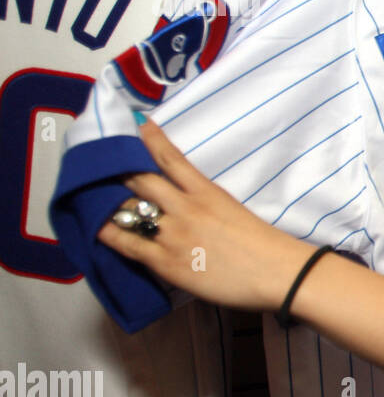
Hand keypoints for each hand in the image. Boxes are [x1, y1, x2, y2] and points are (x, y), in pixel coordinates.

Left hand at [96, 118, 318, 313]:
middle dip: (119, 170)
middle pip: (140, 180)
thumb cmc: (266, 245)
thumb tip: (188, 205)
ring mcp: (173, 234)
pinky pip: (127, 245)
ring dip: (108, 202)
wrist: (278, 272)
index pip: (171, 157)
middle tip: (100, 163)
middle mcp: (185, 208)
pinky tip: (96, 228)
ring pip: (129, 210)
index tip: (139, 124)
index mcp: (207, 192)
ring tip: (92, 197)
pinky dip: (109, 235)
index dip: (151, 138)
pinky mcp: (166, 261)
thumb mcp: (235, 210)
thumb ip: (208, 204)